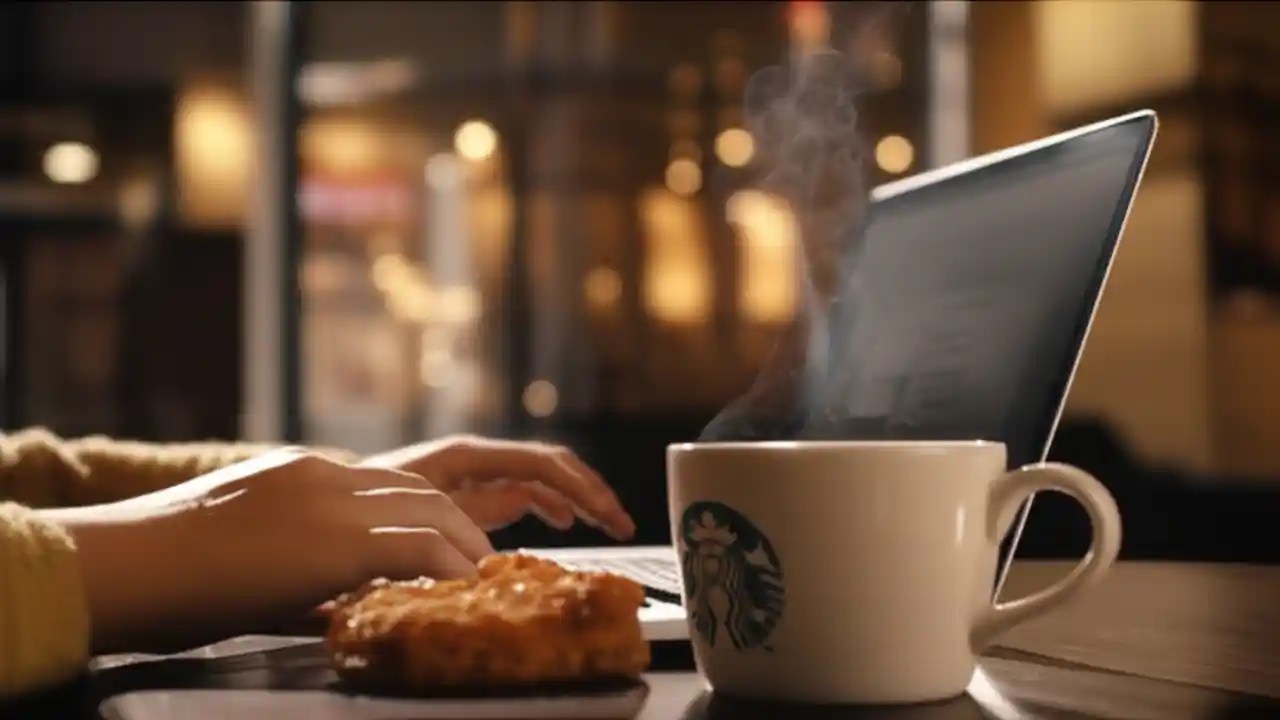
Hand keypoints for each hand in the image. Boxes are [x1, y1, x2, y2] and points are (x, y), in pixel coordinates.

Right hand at [41, 449, 490, 651]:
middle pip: (422, 491)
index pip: (390, 483)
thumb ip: (296, 563)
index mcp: (305, 472)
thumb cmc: (168, 568)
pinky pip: (420, 548)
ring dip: (467, 545)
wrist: (129, 560)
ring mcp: (334, 505)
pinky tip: (466, 588)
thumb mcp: (245, 548)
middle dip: (461, 522)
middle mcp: (328, 477)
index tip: (449, 539)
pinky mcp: (337, 543)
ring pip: (433, 512)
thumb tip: (329, 605)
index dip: (429, 510)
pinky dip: (452, 565)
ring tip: (485, 576)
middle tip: (481, 556)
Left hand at [362, 435, 634, 539]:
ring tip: (604, 525)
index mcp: (464, 458)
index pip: (542, 465)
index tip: (612, 519)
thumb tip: (528, 503)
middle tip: (623, 525)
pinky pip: (520, 488)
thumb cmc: (362, 513)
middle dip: (590, 491)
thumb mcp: (417, 515)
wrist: (318, 512)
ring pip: (540, 476)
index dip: (583, 489)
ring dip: (575, 498)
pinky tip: (561, 521)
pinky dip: (548, 503)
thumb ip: (473, 508)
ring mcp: (470, 471)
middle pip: (550, 465)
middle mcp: (472, 458)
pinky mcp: (464, 487)